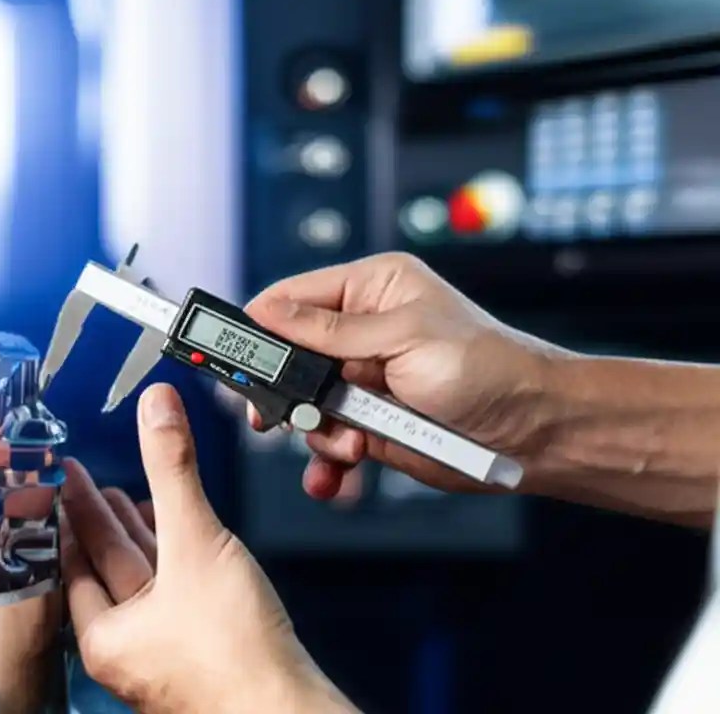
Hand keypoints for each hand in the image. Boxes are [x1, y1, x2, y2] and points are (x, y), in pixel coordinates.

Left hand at [61, 384, 358, 713]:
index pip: (76, 554)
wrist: (289, 713)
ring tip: (132, 503)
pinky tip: (182, 547)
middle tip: (87, 482)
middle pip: (106, 569)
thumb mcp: (196, 542)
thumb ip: (174, 470)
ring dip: (139, 541)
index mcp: (104, 635)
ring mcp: (162, 657)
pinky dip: (172, 566)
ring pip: (143, 585)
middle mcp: (125, 652)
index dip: (73, 506)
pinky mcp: (198, 657)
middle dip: (102, 521)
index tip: (65, 475)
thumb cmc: (238, 657)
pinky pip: (173, 600)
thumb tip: (157, 410)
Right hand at [245, 252, 566, 497]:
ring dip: (315, 432)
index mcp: (372, 290)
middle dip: (281, 391)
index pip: (293, 298)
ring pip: (302, 408)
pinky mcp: (371, 425)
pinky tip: (335, 476)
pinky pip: (327, 443)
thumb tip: (269, 313)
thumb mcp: (402, 337)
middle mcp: (362, 333)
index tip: (232, 353)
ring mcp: (364, 383)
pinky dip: (325, 463)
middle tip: (270, 415)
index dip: (260, 325)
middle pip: (288, 357)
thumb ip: (329, 331)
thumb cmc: (487, 367)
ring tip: (347, 444)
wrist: (533, 433)